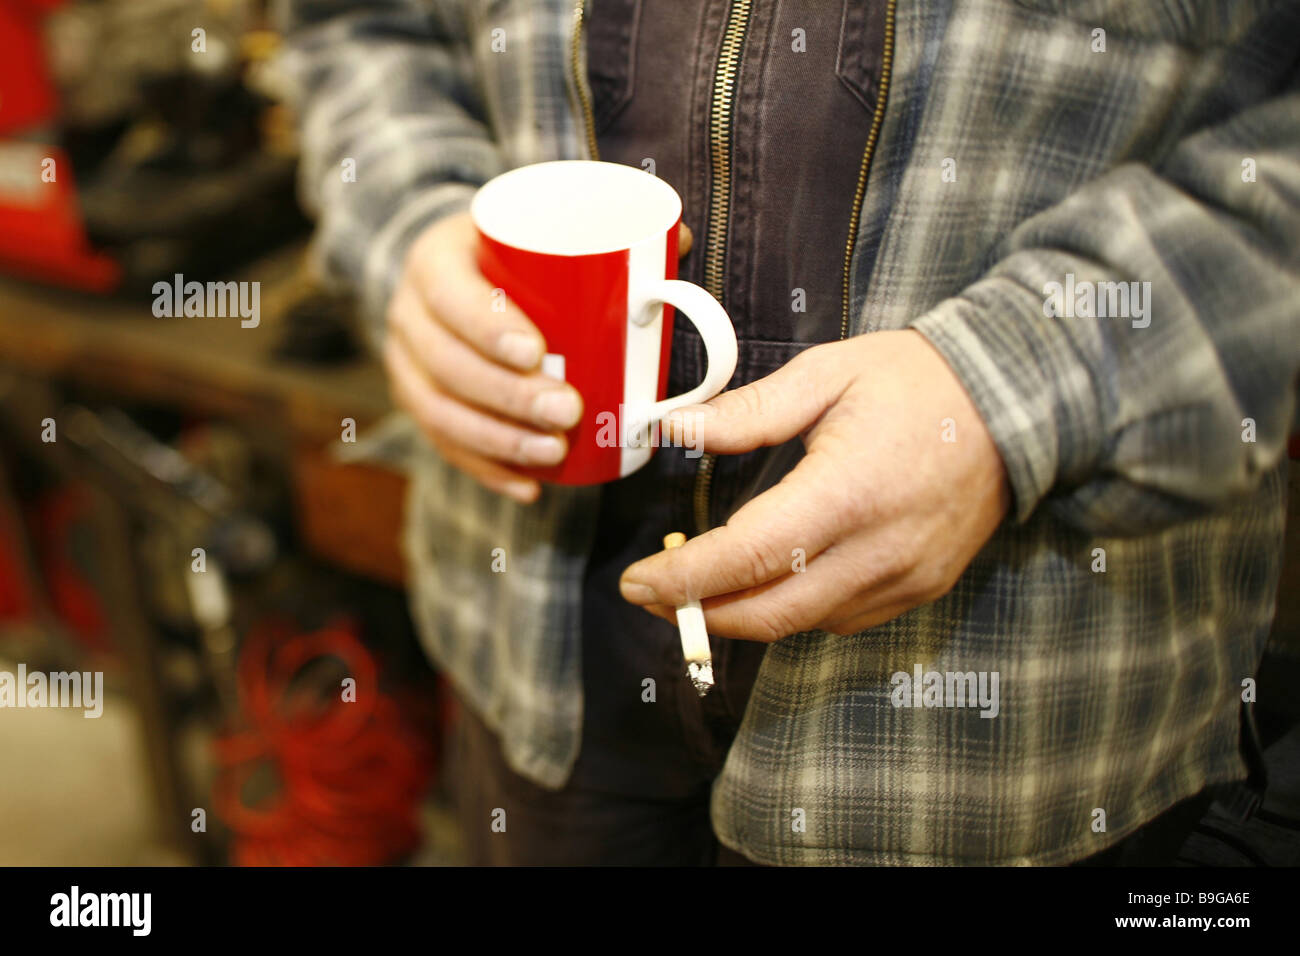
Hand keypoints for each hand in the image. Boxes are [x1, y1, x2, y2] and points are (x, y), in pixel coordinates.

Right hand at [385, 212, 692, 502]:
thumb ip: (607, 231)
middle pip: (447, 362)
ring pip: (439, 412)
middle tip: (567, 411)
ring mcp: (406, 365)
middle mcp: (409, 314)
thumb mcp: (541, 228)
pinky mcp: (419, 404)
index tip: (538, 352)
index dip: (488, 327)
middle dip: (508, 395)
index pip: (451, 296)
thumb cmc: (512, 255)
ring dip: (499, 441)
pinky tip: (527, 486)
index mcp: (436, 260)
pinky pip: (444, 445)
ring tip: (553, 453)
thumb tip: (678, 240)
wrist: (457, 273)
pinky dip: (488, 469)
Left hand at [618, 330, 1010, 639]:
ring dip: (741, 616)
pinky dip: (793, 610)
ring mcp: (903, 579)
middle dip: (696, 613)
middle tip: (652, 595)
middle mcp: (877, 551)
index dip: (683, 579)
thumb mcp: (826, 374)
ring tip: (699, 586)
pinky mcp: (919, 589)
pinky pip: (840, 619)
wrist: (1014, 404)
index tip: (635, 582)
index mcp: (847, 493)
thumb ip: (746, 411)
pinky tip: (770, 581)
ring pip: (801, 625)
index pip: (746, 558)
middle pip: (768, 613)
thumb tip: (673, 428)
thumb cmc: (916, 381)